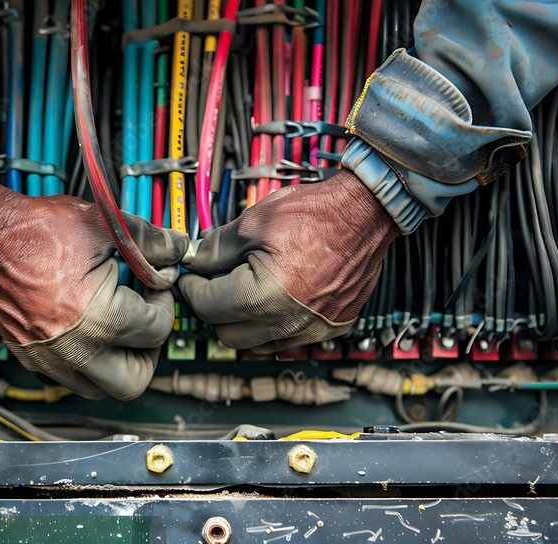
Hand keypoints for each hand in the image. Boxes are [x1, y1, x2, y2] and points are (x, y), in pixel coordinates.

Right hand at [0, 180, 188, 399]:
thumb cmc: (40, 229)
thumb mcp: (106, 226)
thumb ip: (151, 241)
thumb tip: (178, 249)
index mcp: (100, 319)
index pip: (158, 331)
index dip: (165, 304)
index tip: (157, 287)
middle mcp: (74, 349)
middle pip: (134, 381)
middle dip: (147, 352)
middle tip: (145, 322)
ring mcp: (48, 358)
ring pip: (99, 388)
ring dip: (116, 363)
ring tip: (118, 327)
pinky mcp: (29, 357)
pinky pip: (68, 377)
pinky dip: (85, 362)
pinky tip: (88, 329)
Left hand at [178, 170, 399, 353]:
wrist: (366, 214)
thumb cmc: (315, 214)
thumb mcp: (253, 222)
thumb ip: (215, 248)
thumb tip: (194, 261)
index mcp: (261, 297)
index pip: (206, 306)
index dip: (191, 288)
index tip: (190, 277)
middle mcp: (287, 323)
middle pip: (226, 334)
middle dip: (214, 309)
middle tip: (213, 283)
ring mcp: (311, 331)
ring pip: (256, 344)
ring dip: (242, 323)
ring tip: (243, 291)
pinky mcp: (330, 329)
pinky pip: (288, 341)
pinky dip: (273, 327)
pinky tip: (272, 302)